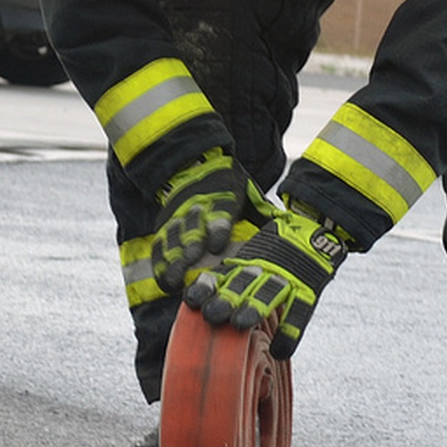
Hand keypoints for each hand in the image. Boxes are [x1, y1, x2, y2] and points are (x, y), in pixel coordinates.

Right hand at [152, 148, 263, 293]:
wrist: (193, 165)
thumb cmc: (227, 185)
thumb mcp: (247, 192)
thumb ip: (262, 213)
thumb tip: (286, 228)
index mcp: (221, 198)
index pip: (219, 213)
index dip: (217, 228)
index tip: (218, 246)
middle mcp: (197, 207)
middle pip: (192, 228)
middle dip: (190, 246)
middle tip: (191, 265)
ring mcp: (178, 216)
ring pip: (173, 237)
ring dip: (172, 259)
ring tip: (173, 280)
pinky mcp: (164, 224)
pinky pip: (160, 244)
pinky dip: (159, 262)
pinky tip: (162, 281)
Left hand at [185, 203, 347, 358]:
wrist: (313, 226)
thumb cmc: (275, 248)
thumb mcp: (248, 255)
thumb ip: (228, 276)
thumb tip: (197, 301)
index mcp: (245, 262)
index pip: (221, 276)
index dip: (206, 288)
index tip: (191, 301)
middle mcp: (263, 269)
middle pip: (241, 283)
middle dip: (226, 299)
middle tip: (211, 314)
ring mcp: (287, 277)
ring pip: (268, 292)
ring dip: (254, 308)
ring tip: (240, 323)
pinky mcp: (309, 287)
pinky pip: (300, 309)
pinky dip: (291, 330)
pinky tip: (281, 350)